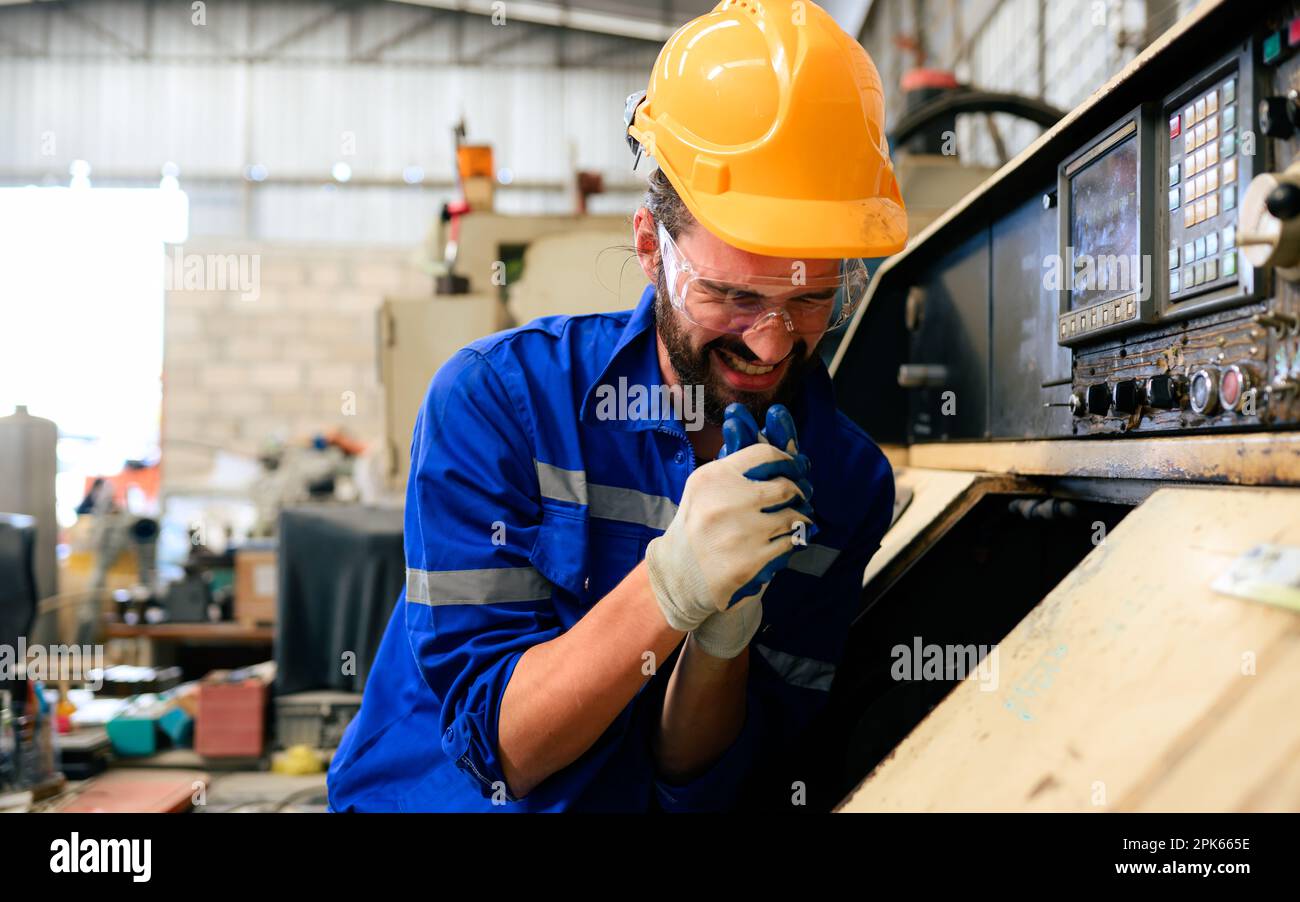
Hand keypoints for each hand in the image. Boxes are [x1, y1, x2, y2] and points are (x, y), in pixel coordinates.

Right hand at [646, 440, 813, 637]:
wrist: (678, 574)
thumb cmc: (696, 527)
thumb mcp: (703, 489)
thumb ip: (735, 472)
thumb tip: (782, 456)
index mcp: (714, 477)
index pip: (765, 454)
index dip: (787, 461)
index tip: (794, 469)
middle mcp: (728, 501)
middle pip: (785, 487)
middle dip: (797, 493)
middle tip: (797, 499)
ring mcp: (742, 533)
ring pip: (792, 516)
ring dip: (797, 519)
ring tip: (790, 522)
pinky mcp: (752, 561)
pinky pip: (789, 543)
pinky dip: (790, 542)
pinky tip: (781, 542)